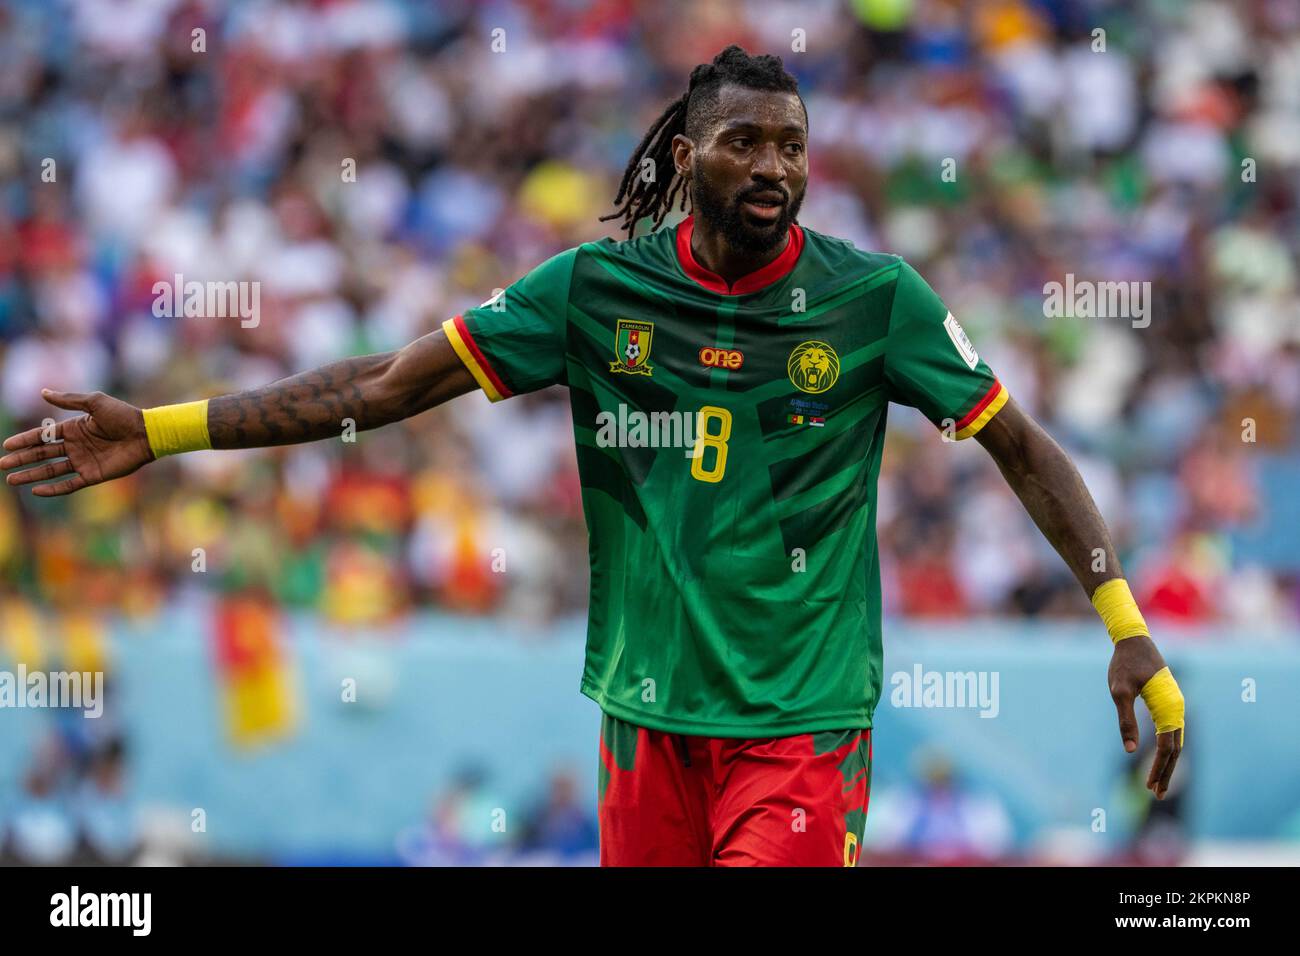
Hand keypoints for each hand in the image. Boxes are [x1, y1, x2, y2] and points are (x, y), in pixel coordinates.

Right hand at [1, 389, 154, 496]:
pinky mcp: (93, 475)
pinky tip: (36, 491)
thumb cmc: (123, 415)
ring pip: (51, 470)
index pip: (43, 436)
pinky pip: (69, 484)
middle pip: (42, 454)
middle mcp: (76, 446)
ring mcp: (83, 461)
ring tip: (11, 479)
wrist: (147, 434)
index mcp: (74, 428)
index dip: (24, 441)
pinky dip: (53, 489)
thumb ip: (68, 400)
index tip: (6, 446)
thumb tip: (43, 392)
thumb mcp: (94, 402)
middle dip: (22, 460)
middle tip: (2, 465)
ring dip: (31, 475)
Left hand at [1108, 635, 1183, 798]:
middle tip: (1155, 793)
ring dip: (1167, 762)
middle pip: (1175, 748)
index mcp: (1168, 707)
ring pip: (1176, 741)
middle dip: (1165, 772)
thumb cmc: (1124, 665)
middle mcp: (1177, 708)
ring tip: (1156, 782)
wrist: (1134, 641)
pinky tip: (1160, 757)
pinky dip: (1167, 748)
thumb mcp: (1119, 692)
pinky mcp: (1170, 702)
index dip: (1158, 768)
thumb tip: (1129, 749)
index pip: (1166, 747)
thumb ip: (1126, 720)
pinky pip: (1172, 731)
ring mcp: (1176, 705)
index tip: (1149, 787)